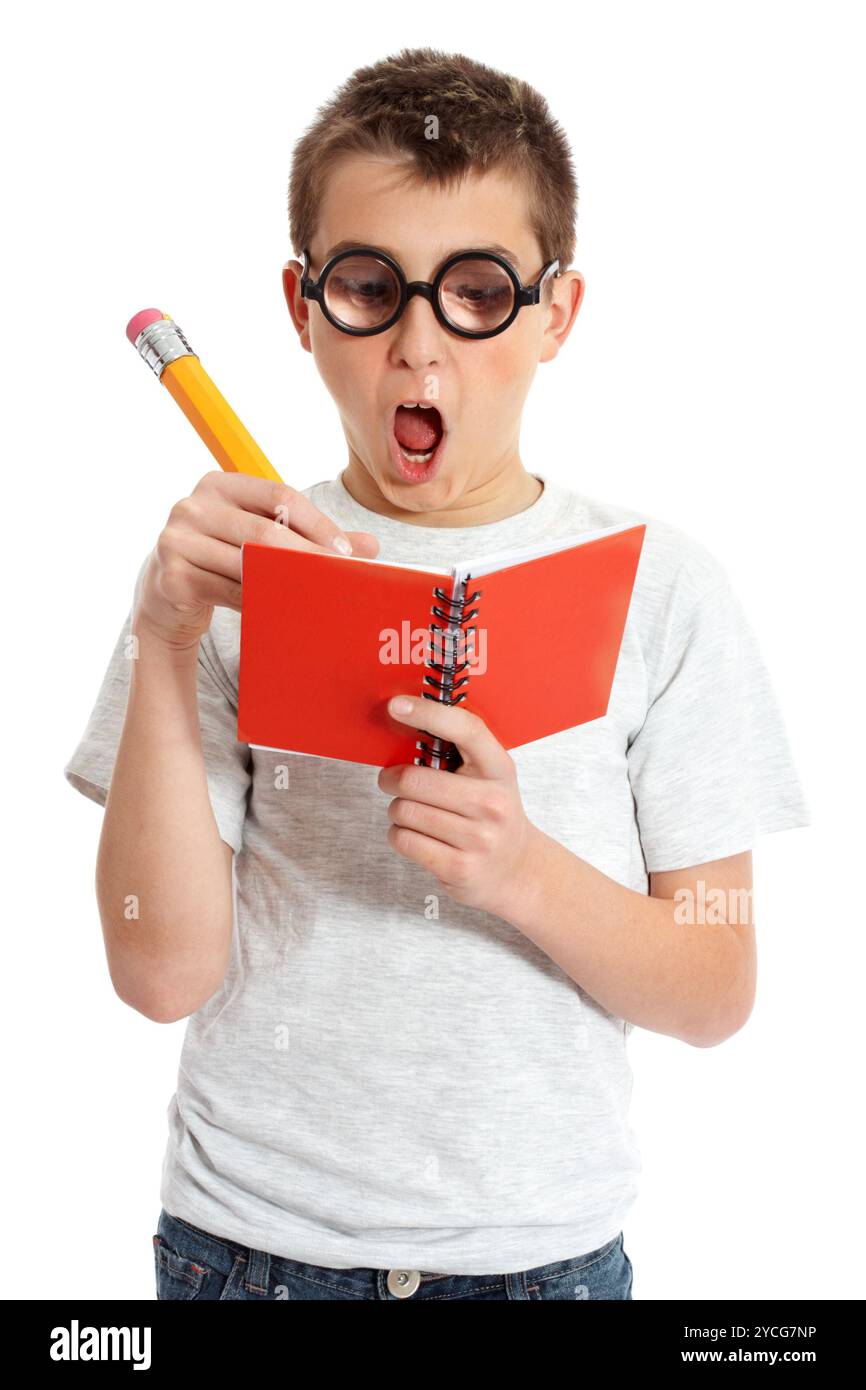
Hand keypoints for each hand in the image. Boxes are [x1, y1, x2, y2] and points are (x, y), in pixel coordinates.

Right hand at [134, 471, 379, 649]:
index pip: (279, 494)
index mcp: (218, 484)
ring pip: (246, 564)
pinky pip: (227, 592)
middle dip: (307, 557)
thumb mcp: (260, 539)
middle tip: (340, 580)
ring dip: (286, 584)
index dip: (316, 523)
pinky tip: (278, 611)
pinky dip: (257, 603)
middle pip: (264, 531)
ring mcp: (176, 540)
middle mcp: (192, 505)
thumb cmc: (222, 559)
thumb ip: (310, 537)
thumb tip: (371, 547)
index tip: (345, 553)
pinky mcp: (171, 578)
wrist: (164, 594)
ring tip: (317, 598)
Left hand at [377, 694, 540, 914]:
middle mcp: (493, 803)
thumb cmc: (490, 812)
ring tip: (413, 813)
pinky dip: (399, 835)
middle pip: (414, 780)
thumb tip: (403, 721)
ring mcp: (478, 839)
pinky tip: (416, 835)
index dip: (428, 713)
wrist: (517, 868)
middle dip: (391, 779)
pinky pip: (403, 840)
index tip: (396, 706)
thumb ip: (456, 753)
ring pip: (404, 811)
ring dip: (397, 810)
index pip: (466, 729)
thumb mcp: (488, 777)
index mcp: (499, 769)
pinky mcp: (459, 868)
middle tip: (390, 780)